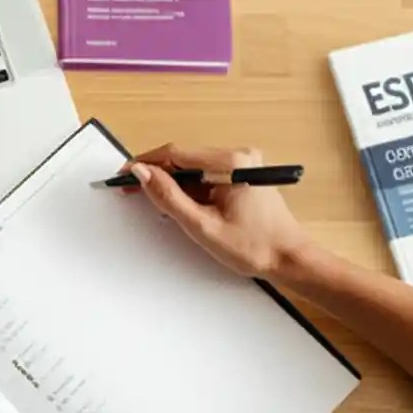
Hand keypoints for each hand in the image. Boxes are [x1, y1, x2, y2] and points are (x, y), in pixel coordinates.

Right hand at [126, 144, 312, 278]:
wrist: (289, 258)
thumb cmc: (255, 247)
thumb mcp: (203, 225)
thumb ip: (169, 197)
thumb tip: (143, 174)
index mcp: (231, 163)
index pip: (175, 154)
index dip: (145, 164)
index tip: (123, 175)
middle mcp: (238, 156)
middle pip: (183, 159)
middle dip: (156, 175)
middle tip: (130, 191)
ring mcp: (241, 164)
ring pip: (193, 168)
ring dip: (172, 184)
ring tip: (157, 206)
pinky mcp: (242, 174)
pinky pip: (206, 175)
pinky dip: (189, 189)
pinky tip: (181, 206)